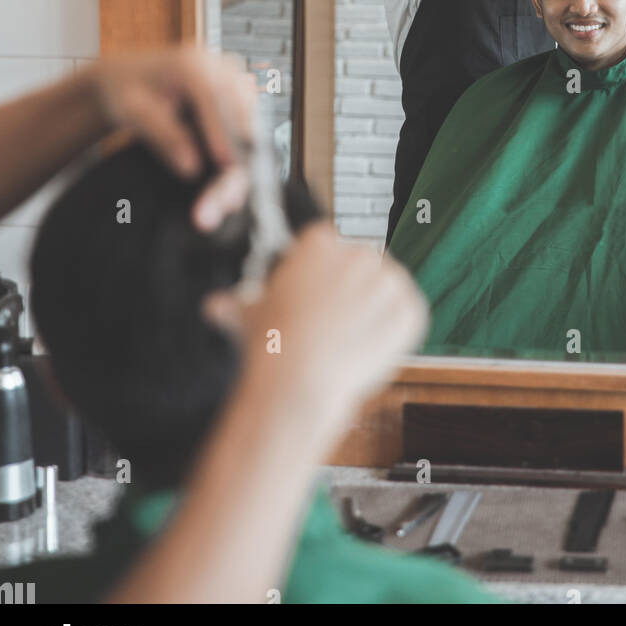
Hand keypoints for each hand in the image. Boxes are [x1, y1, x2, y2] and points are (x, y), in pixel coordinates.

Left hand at [89, 46, 255, 230]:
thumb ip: (164, 137)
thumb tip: (191, 168)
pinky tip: (227, 185)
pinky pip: (248, 130)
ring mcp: (235, 82)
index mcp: (193, 65)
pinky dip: (240, 158)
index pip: (215, 101)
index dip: (221, 135)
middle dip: (236, 160)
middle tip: (225, 201)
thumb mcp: (134, 112)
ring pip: (251, 126)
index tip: (225, 165)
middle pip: (240, 117)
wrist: (129, 77)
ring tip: (224, 201)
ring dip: (241, 164)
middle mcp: (221, 68)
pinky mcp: (240, 98)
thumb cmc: (128, 90)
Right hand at [216, 222, 428, 434]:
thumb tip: (216, 306)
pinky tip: (369, 348)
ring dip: (374, 312)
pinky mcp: (410, 310)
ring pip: (386, 290)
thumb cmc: (271, 347)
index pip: (329, 249)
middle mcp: (358, 252)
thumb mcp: (248, 317)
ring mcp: (389, 280)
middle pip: (361, 266)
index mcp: (320, 242)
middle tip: (331, 327)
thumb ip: (237, 304)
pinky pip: (408, 316)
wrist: (298, 382)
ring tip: (348, 341)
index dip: (321, 279)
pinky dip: (395, 333)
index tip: (314, 302)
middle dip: (350, 293)